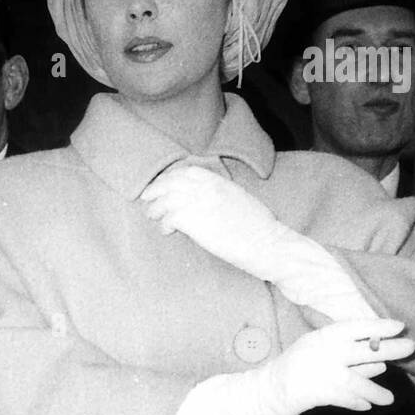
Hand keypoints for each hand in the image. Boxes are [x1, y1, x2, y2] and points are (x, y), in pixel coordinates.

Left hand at [139, 164, 287, 277]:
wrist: (267, 243)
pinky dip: (164, 225)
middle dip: (156, 189)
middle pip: (170, 182)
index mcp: (219, 181)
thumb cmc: (259, 228)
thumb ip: (219, 194)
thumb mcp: (239, 199)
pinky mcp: (193, 221)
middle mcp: (207, 188)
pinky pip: (168, 218)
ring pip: (164, 200)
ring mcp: (198, 202)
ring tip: (154, 217)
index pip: (187, 171)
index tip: (162, 184)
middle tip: (147, 198)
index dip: (170, 177)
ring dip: (155, 208)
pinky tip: (168, 231)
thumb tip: (202, 199)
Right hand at [244, 318, 414, 414]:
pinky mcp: (316, 393)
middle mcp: (322, 352)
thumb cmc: (298, 367)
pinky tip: (366, 406)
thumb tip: (382, 364)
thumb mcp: (319, 352)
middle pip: (360, 350)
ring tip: (389, 399)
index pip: (353, 327)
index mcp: (321, 337)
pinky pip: (343, 398)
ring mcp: (319, 373)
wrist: (269, 389)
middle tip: (411, 347)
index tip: (399, 325)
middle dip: (387, 348)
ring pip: (355, 380)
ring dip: (374, 390)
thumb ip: (347, 357)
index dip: (377, 326)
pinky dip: (356, 402)